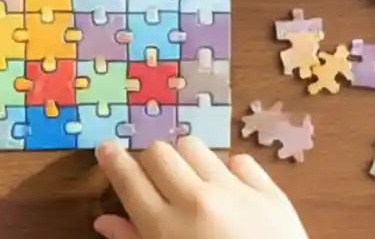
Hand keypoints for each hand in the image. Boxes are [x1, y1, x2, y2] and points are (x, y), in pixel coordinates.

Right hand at [94, 138, 307, 238]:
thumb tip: (104, 221)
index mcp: (164, 227)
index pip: (128, 178)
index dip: (112, 160)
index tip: (106, 150)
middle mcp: (197, 200)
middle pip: (159, 152)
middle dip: (151, 162)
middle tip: (154, 179)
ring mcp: (236, 192)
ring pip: (195, 146)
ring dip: (186, 160)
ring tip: (191, 181)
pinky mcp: (270, 193)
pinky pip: (239, 161)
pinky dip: (229, 172)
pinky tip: (229, 191)